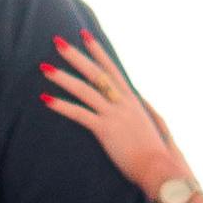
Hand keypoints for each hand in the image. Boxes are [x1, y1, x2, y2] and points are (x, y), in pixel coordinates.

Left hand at [42, 30, 190, 202]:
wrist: (158, 167)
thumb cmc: (153, 151)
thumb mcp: (149, 123)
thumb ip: (140, 109)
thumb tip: (137, 100)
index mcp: (131, 99)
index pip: (111, 68)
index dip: (97, 51)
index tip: (85, 35)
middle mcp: (122, 102)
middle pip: (95, 73)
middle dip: (75, 56)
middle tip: (57, 41)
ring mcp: (113, 114)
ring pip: (84, 90)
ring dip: (63, 77)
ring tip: (44, 67)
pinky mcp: (105, 129)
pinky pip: (79, 114)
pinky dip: (61, 106)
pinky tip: (46, 99)